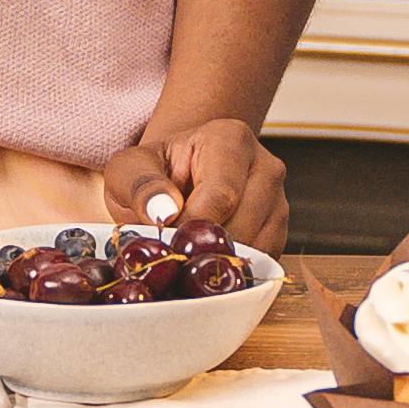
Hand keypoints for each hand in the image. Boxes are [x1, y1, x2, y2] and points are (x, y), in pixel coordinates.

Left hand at [100, 111, 291, 255]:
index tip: (165, 236)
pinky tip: (206, 258)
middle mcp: (265, 168)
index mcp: (231, 140)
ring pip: (256, 247)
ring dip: (217, 259)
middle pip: (243, 225)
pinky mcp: (278, 232)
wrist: (178, 177)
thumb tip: (164, 212)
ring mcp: (278, 202)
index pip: (222, 195)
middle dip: (203, 246)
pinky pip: (262, 262)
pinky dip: (232, 268)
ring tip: (188, 250)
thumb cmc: (155, 171)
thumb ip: (139, 185)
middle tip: (173, 248)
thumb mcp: (129, 169)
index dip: (190, 225)